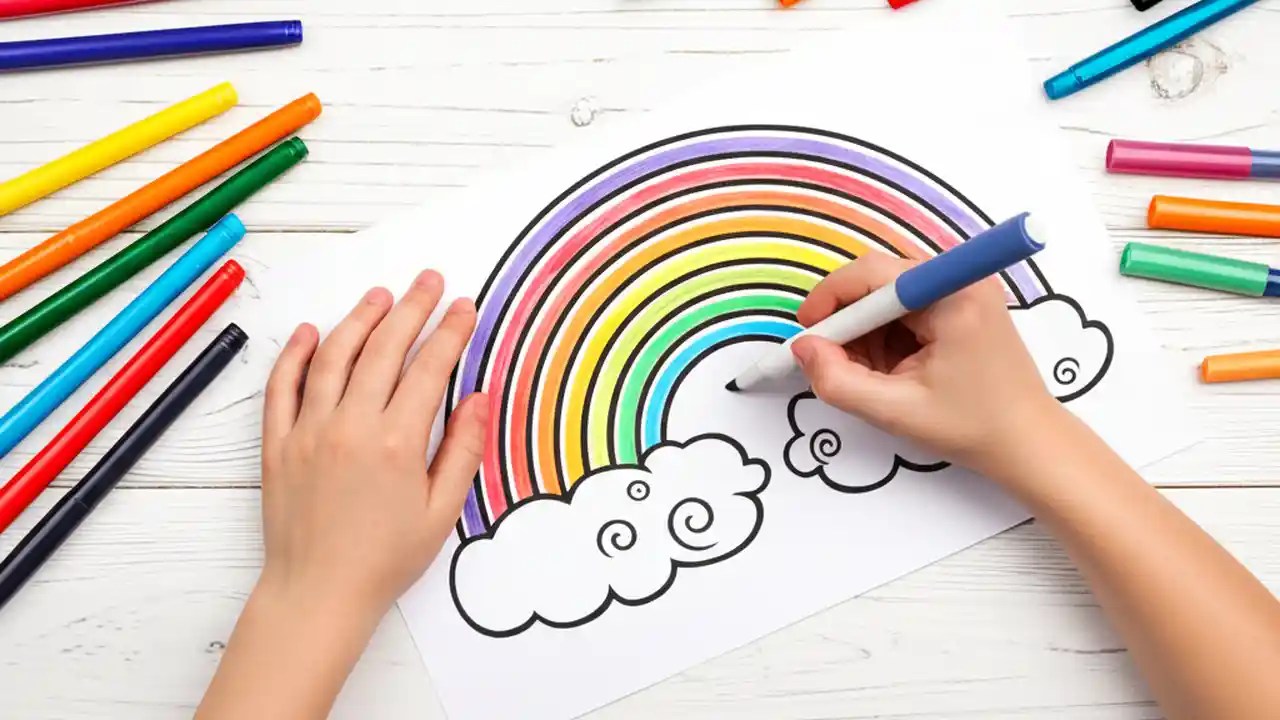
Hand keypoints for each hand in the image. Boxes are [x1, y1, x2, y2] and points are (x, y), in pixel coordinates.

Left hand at [257, 269, 486, 617]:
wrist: (318, 594)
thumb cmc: (383, 560)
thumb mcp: (441, 511)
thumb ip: (461, 450)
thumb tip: (479, 399)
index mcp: (396, 442)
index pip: (428, 368)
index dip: (449, 332)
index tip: (463, 308)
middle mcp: (350, 426)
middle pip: (384, 349)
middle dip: (412, 309)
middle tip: (428, 282)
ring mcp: (308, 431)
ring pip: (333, 355)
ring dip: (359, 319)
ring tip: (381, 296)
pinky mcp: (278, 444)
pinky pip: (282, 386)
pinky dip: (296, 353)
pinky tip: (311, 331)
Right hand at [791, 253, 1060, 477]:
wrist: (1028, 441)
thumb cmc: (975, 427)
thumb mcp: (895, 411)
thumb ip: (839, 381)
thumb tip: (803, 349)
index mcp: (953, 295)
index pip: (872, 273)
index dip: (831, 300)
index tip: (809, 334)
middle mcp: (962, 278)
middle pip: (878, 281)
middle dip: (850, 323)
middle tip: (838, 365)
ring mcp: (964, 288)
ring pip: (887, 295)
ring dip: (868, 332)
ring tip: (877, 377)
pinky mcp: (962, 301)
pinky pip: (906, 306)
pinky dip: (888, 336)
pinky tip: (896, 370)